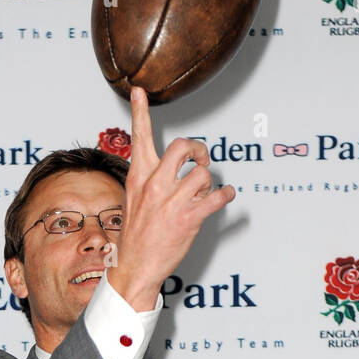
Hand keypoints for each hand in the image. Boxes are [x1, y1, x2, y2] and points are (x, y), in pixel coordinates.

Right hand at [107, 86, 235, 311]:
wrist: (134, 267)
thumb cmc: (136, 237)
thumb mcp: (133, 200)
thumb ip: (148, 180)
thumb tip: (169, 169)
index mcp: (139, 177)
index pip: (139, 138)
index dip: (139, 112)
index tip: (139, 91)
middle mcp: (155, 185)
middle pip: (183, 146)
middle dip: (197, 150)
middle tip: (200, 159)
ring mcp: (173, 201)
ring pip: (203, 174)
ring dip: (208, 183)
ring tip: (203, 194)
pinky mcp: (190, 218)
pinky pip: (217, 197)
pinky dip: (226, 195)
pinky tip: (225, 196)